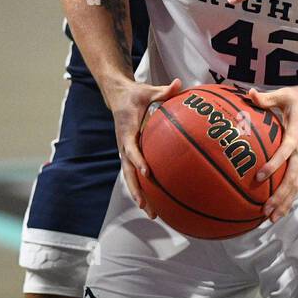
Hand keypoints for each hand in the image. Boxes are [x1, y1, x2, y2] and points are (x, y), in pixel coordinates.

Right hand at [104, 76, 182, 217]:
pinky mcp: (129, 155)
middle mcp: (123, 145)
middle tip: (146, 207)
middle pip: (128, 173)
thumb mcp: (147, 90)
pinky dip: (143, 188)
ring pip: (130, 178)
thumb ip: (164, 90)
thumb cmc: (135, 94)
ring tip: (153, 214)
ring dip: (140, 196)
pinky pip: (135, 174)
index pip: (131, 150)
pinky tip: (156, 202)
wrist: (117, 96)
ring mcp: (125, 152)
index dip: (139, 161)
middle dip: (137, 191)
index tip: (148, 173)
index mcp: (127, 131)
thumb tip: (180, 83)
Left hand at [247, 81, 297, 220]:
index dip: (273, 165)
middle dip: (279, 195)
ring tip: (270, 218)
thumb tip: (249, 93)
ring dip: (284, 202)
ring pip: (296, 185)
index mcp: (296, 135)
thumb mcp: (286, 95)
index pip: (285, 153)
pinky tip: (279, 211)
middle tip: (265, 209)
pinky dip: (289, 198)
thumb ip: (267, 98)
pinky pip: (297, 183)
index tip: (259, 176)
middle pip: (292, 178)